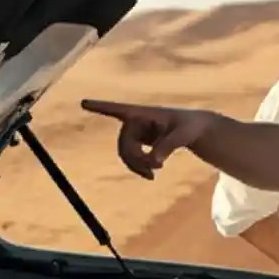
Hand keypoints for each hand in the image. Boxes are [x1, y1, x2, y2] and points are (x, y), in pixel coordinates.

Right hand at [80, 99, 213, 179]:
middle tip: (157, 168)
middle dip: (136, 158)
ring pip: (125, 153)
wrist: (195, 130)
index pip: (120, 109)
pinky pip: (131, 159)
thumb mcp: (184, 135)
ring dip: (137, 165)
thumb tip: (155, 161)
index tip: (83, 103)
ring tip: (154, 175)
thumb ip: (169, 145)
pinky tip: (152, 175)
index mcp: (145, 113)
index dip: (101, 107)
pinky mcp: (138, 143)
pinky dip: (139, 168)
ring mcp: (135, 132)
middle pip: (124, 142)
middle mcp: (135, 121)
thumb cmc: (190, 126)